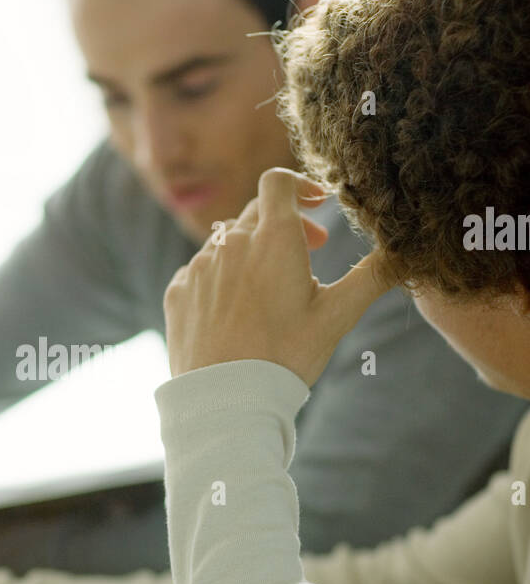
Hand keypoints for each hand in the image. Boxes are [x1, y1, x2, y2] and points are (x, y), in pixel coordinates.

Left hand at [163, 169, 394, 385]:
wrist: (227, 402)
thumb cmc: (286, 357)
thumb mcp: (337, 316)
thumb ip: (371, 276)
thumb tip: (405, 253)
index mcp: (273, 239)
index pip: (278, 182)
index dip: (300, 186)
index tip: (317, 206)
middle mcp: (230, 243)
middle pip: (256, 212)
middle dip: (285, 224)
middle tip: (310, 251)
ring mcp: (199, 266)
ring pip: (226, 242)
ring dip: (251, 253)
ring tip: (272, 289)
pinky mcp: (177, 291)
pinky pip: (200, 270)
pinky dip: (221, 277)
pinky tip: (237, 309)